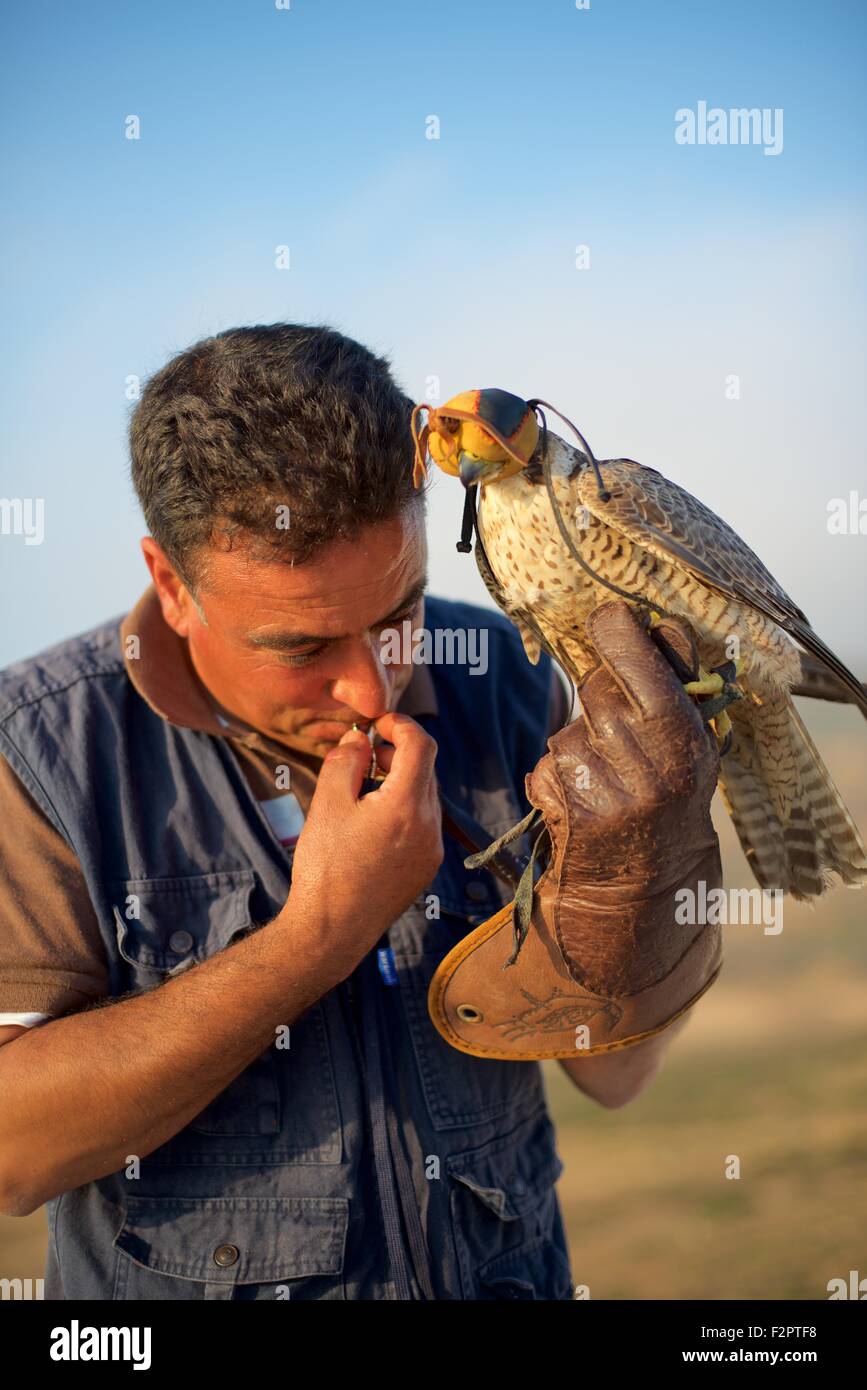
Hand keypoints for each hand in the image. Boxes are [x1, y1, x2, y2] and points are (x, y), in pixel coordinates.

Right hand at [285, 712, 443, 979]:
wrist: (332, 930)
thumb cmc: (326, 867)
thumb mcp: (328, 804)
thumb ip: (345, 762)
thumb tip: (360, 738)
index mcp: (407, 806)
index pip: (422, 744)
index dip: (401, 725)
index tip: (378, 723)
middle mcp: (429, 826)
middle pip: (426, 770)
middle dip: (397, 753)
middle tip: (363, 755)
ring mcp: (432, 849)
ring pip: (425, 796)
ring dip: (400, 781)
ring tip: (363, 787)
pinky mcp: (426, 867)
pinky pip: (423, 823)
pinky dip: (404, 808)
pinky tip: (372, 820)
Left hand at [527, 599, 721, 996]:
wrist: (646, 888)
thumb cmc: (671, 800)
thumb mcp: (693, 747)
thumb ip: (677, 687)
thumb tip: (660, 623)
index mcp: (682, 733)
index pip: (637, 652)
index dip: (618, 629)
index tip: (612, 619)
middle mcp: (646, 757)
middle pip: (597, 686)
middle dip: (601, 697)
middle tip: (619, 731)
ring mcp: (604, 782)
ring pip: (569, 729)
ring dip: (580, 746)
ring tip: (609, 781)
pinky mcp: (567, 805)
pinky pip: (548, 765)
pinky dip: (558, 780)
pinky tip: (585, 805)